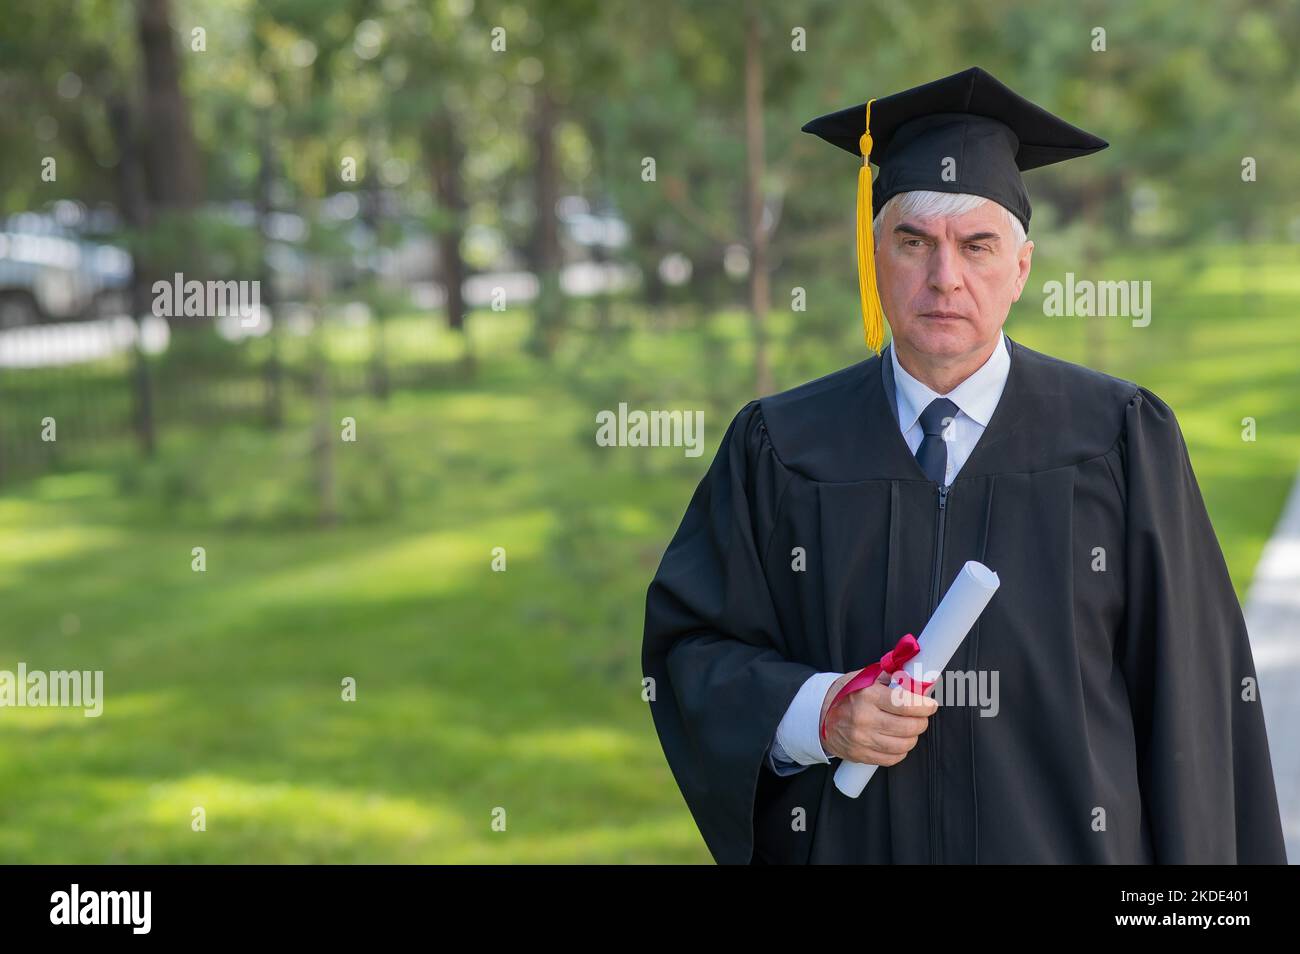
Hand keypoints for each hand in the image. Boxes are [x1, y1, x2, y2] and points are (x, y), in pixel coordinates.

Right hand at [819, 668, 938, 766]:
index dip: (924, 706)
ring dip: (913, 737)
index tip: (931, 705)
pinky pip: (892, 758)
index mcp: (867, 695)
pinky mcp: (860, 755)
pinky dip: (901, 751)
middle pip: (908, 727)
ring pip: (903, 745)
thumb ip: (890, 677)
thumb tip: (918, 679)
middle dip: (922, 722)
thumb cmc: (845, 694)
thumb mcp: (864, 678)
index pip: (905, 704)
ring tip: (910, 728)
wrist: (817, 715)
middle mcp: (865, 719)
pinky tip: (898, 741)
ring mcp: (862, 739)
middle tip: (922, 716)